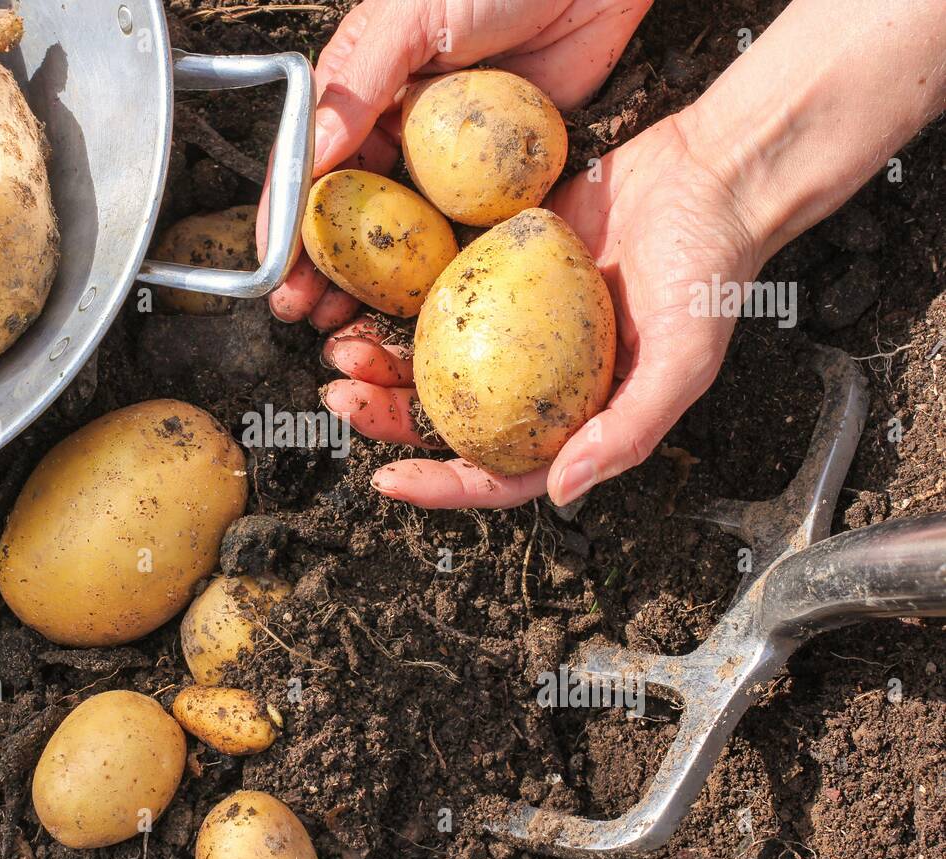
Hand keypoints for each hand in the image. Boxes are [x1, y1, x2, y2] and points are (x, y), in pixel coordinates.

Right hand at [257, 0, 654, 327]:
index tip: (273, 272)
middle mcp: (399, 134)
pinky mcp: (500, 182)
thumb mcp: (410, 15)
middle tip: (303, 316)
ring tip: (346, 326)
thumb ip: (358, 84)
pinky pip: (463, 236)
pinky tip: (420, 313)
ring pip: (401, 238)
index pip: (310, 168)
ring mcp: (449, 165)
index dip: (287, 223)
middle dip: (323, 270)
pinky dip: (438, 277)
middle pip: (350, 216)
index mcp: (363, 95)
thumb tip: (311, 154)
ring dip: (371, 287)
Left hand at [325, 114, 763, 507]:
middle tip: (340, 399)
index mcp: (576, 419)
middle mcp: (537, 381)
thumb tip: (564, 492)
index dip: (440, 486)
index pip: (499, 473)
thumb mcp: (684, 361)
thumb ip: (628, 432)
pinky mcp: (497, 272)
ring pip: (432, 361)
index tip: (385, 480)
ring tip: (339, 352)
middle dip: (388, 419)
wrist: (710, 175)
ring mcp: (512, 328)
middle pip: (449, 419)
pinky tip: (361, 298)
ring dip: (381, 363)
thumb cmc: (710, 273)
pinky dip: (397, 303)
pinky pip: (437, 297)